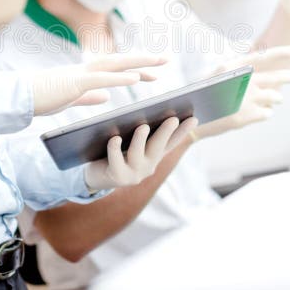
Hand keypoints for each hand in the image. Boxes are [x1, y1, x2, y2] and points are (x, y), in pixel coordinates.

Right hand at [31, 54, 165, 114]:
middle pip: (120, 61)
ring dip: (138, 63)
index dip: (135, 69)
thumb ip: (88, 96)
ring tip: (158, 63)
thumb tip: (107, 98)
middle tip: (166, 59)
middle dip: (144, 60)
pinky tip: (136, 78)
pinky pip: (101, 78)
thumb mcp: (69, 98)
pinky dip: (120, 77)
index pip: (115, 69)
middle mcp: (85, 70)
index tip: (153, 72)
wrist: (16, 98)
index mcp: (84, 75)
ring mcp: (80, 75)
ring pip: (114, 64)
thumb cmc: (39, 98)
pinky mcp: (74, 83)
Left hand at [83, 116, 198, 190]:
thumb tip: (146, 111)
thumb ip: (141, 132)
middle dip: (166, 132)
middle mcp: (148, 167)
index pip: (171, 142)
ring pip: (138, 154)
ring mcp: (134, 174)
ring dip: (141, 139)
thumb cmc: (114, 153)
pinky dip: (116, 149)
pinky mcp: (117, 177)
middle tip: (173, 118)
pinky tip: (115, 138)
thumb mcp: (130, 142)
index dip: (183, 131)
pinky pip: (117, 161)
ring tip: (142, 126)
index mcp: (153, 156)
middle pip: (158, 147)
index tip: (194, 118)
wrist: (94, 176)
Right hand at [193, 46, 289, 139]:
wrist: (190, 119)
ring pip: (274, 97)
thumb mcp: (216, 75)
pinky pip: (267, 113)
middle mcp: (241, 82)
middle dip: (287, 76)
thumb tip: (250, 52)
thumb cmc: (202, 95)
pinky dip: (265, 112)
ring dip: (275, 98)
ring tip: (275, 98)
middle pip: (274, 78)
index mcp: (232, 68)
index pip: (262, 57)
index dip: (280, 53)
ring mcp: (245, 99)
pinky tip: (260, 112)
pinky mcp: (247, 116)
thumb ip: (235, 66)